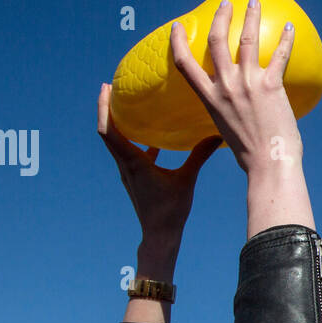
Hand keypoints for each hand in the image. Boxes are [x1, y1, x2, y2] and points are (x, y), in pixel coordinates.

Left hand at [97, 83, 219, 267]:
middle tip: (111, 87)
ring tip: (125, 105)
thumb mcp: (187, 180)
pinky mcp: (134, 177)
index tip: (106, 89)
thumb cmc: (171, 210)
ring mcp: (127, 172)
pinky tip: (149, 134)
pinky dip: (133, 139)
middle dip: (106, 109)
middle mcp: (125, 165)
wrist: (159, 235)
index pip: (109, 131)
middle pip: (107, 132)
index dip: (104, 108)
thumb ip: (199, 156)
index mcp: (133, 162)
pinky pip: (129, 152)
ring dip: (116, 123)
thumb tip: (217, 135)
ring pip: (116, 142)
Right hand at [169, 0, 301, 175]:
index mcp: (210, 99)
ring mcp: (248, 84)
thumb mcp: (225, 129)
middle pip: (216, 41)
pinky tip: (290, 27)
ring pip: (246, 39)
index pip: (185, 64)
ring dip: (250, 17)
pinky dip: (285, 39)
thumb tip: (232, 106)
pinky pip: (279, 54)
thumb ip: (225, 110)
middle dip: (220, 17)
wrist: (268, 164)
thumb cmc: (249, 154)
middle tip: (226, 3)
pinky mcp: (271, 86)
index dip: (178, 42)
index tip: (178, 26)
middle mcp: (225, 87)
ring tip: (254, 2)